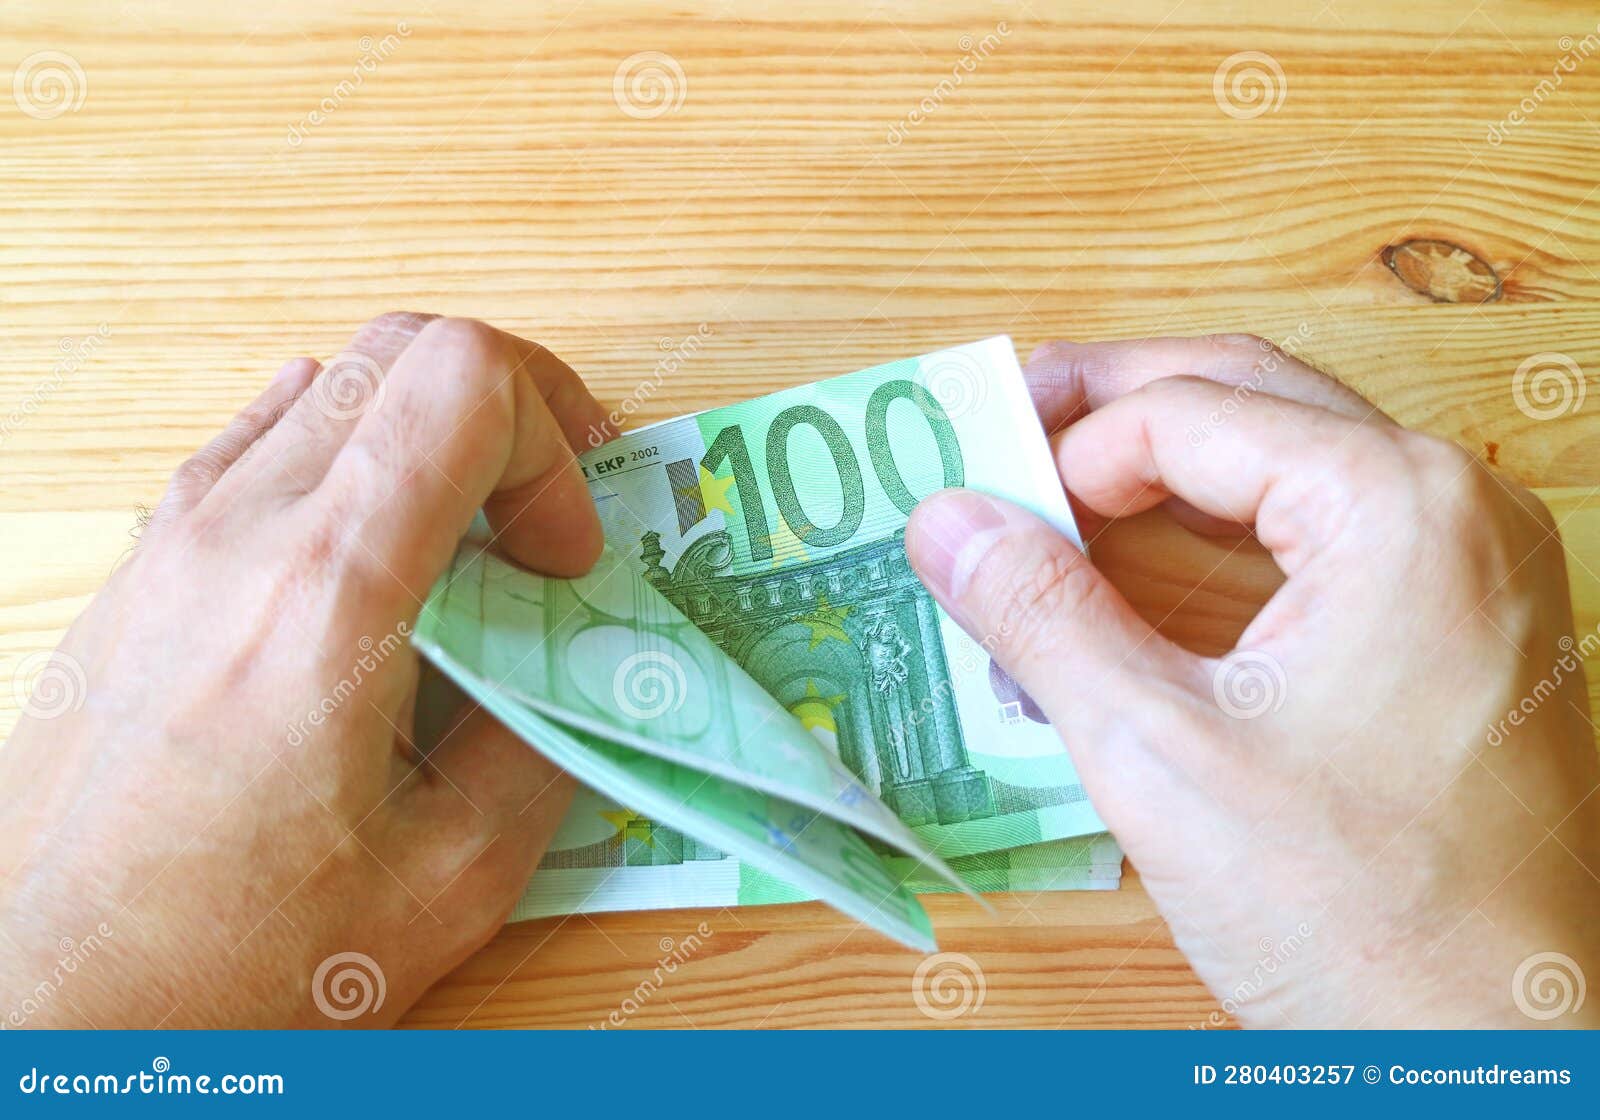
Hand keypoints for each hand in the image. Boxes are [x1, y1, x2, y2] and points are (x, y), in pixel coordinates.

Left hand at [0, 314, 607, 1026]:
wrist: (52, 1003)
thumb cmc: (233, 960)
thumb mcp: (449, 880)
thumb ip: (548, 743)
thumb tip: (590, 663)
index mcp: (329, 592)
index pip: (464, 379)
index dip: (553, 442)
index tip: (563, 558)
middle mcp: (240, 529)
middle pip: (406, 346)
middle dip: (516, 412)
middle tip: (550, 520)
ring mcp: (177, 533)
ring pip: (333, 377)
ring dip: (430, 432)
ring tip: (467, 540)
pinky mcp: (146, 562)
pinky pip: (262, 434)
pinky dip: (349, 453)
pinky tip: (374, 547)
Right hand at [906, 334, 1599, 1027]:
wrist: (1501, 1054)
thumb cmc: (1359, 914)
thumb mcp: (1160, 755)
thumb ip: (1041, 615)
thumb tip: (946, 520)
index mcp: (1397, 507)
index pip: (1190, 410)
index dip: (1067, 452)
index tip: (991, 517)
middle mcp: (1457, 506)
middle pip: (1249, 394)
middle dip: (1114, 408)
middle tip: (1004, 432)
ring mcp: (1473, 566)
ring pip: (1290, 455)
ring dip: (1167, 465)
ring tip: (1057, 500)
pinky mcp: (1462, 628)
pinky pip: (1328, 533)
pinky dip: (1225, 533)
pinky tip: (1147, 577)